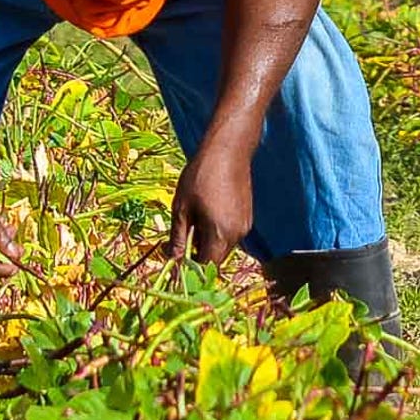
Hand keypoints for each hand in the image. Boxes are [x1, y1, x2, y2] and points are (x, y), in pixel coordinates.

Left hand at [169, 126, 256, 263]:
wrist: (228, 150)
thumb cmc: (201, 176)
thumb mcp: (182, 207)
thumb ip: (178, 237)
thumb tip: (171, 260)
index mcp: (220, 234)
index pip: (206, 267)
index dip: (189, 269)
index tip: (175, 263)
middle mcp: (237, 235)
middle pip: (215, 258)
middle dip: (197, 255)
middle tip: (180, 238)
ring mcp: (245, 226)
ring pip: (223, 247)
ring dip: (207, 242)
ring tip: (193, 220)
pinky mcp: (247, 218)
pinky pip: (230, 235)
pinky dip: (217, 232)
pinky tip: (207, 213)